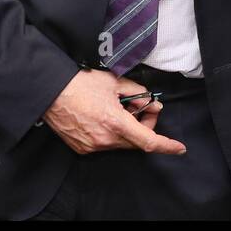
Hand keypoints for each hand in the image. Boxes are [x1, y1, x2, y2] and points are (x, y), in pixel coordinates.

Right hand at [42, 69, 186, 154]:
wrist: (50, 92)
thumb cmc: (81, 84)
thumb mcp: (115, 82)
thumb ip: (139, 93)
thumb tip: (152, 104)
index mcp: (115, 122)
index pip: (148, 141)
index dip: (166, 146)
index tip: (179, 148)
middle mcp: (104, 139)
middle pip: (137, 141)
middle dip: (145, 126)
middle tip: (141, 107)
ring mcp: (92, 146)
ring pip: (122, 143)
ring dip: (128, 129)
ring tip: (119, 108)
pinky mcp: (82, 149)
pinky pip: (106, 144)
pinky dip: (113, 133)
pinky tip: (105, 116)